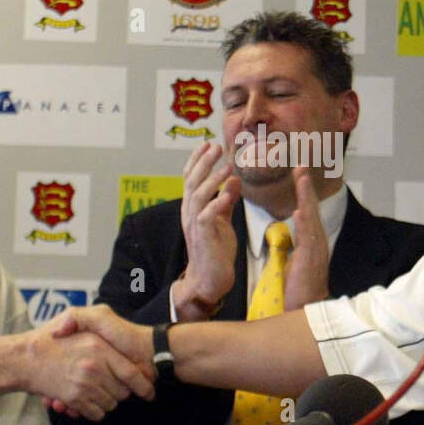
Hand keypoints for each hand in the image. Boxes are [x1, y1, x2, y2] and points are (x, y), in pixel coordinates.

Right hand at [23, 310, 153, 421]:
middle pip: (122, 392)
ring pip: (110, 404)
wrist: (24, 357)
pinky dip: (94, 411)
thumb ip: (97, 322)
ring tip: (96, 392)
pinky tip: (86, 402)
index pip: (131, 372)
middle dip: (121, 393)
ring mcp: (84, 384)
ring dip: (106, 402)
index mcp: (99, 347)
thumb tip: (120, 347)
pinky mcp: (73, 399)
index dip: (143, 385)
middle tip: (113, 388)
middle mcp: (94, 367)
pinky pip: (95, 413)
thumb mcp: (75, 317)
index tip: (149, 392)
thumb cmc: (51, 338)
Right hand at [174, 140, 240, 318]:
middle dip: (204, 162)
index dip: (198, 160)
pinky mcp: (203, 236)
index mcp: (193, 207)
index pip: (190, 178)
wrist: (210, 279)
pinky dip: (217, 203)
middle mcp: (189, 213)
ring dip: (213, 179)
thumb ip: (226, 200)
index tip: (208, 144)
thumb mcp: (222, 221)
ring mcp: (194, 224)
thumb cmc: (216, 251)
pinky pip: (207, 216)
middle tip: (216, 147)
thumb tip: (234, 180)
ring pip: (198, 195)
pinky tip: (228, 193)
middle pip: (192, 181)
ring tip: (227, 166)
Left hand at [284, 167, 330, 310]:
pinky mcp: (310, 261)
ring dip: (306, 197)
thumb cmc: (300, 287)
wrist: (307, 309)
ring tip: (302, 179)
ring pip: (311, 218)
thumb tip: (295, 222)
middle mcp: (317, 241)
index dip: (303, 191)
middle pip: (312, 208)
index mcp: (312, 239)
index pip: (307, 209)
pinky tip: (300, 211)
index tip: (299, 171)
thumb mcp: (296, 258)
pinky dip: (304, 224)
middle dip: (306, 186)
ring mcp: (316, 250)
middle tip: (301, 166)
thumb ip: (297, 239)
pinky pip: (308, 239)